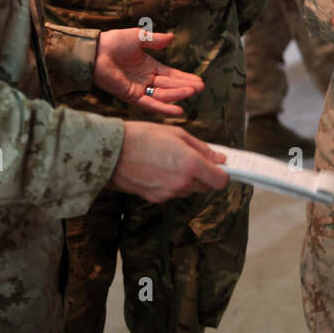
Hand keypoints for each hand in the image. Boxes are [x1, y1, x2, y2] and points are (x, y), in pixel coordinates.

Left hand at [95, 28, 205, 116]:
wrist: (96, 51)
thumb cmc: (114, 42)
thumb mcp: (139, 38)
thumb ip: (156, 40)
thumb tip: (172, 37)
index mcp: (148, 66)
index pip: (171, 75)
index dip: (184, 78)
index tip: (199, 81)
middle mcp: (146, 79)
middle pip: (170, 85)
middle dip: (185, 87)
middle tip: (201, 88)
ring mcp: (139, 89)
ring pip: (163, 94)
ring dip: (178, 94)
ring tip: (193, 92)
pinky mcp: (131, 96)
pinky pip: (150, 103)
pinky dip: (163, 108)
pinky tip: (178, 109)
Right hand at [110, 122, 229, 201]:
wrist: (111, 152)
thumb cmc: (142, 136)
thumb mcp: (176, 133)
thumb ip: (201, 148)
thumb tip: (219, 157)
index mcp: (191, 165)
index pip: (220, 181)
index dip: (223, 174)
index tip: (220, 165)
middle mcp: (182, 184)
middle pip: (206, 187)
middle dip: (205, 175)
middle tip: (195, 159)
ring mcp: (168, 194)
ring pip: (190, 190)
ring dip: (188, 179)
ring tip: (172, 161)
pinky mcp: (155, 199)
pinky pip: (173, 193)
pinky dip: (173, 183)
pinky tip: (160, 169)